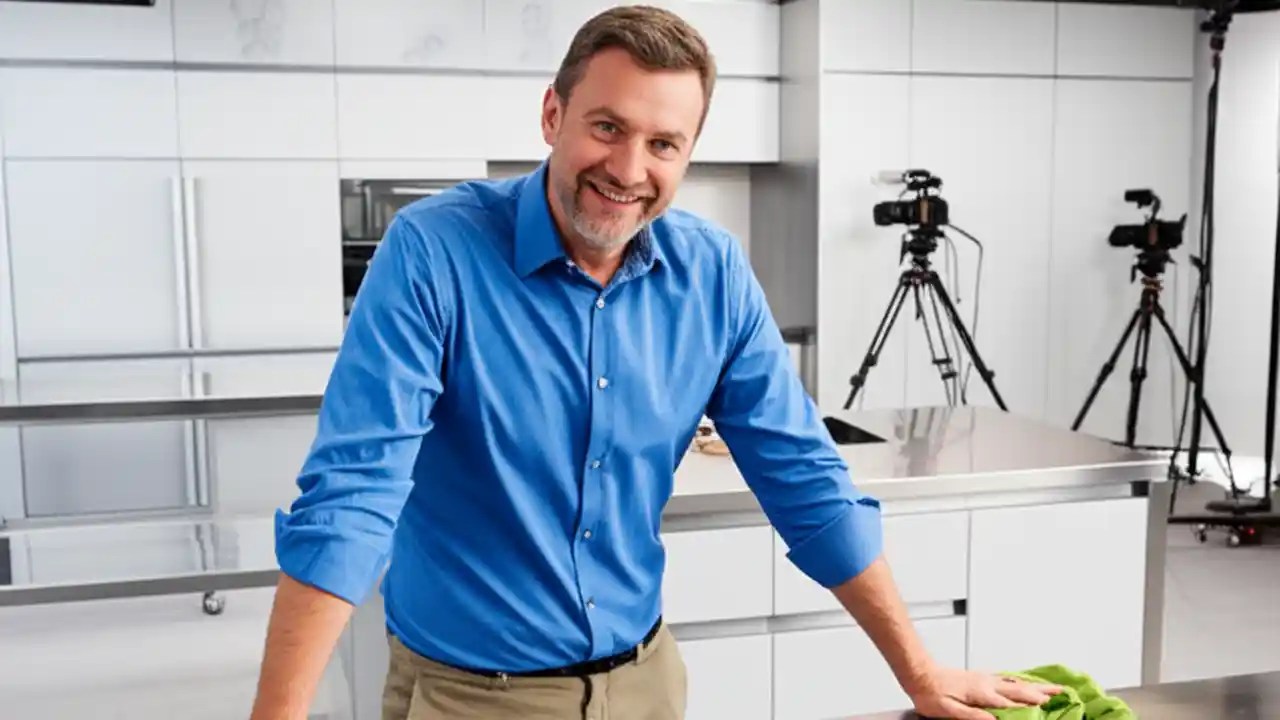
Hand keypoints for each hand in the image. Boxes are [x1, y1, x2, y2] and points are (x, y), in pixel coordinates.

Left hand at [906, 666, 1063, 719]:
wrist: (919, 673)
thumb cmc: (930, 693)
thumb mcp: (948, 710)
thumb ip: (972, 715)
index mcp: (982, 693)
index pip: (1012, 703)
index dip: (1031, 707)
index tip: (1049, 708)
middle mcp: (986, 684)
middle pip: (1019, 689)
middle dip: (1041, 692)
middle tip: (1061, 693)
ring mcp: (983, 679)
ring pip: (1014, 682)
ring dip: (1033, 685)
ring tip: (1050, 688)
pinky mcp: (979, 677)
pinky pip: (1005, 679)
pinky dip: (1019, 681)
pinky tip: (1021, 683)